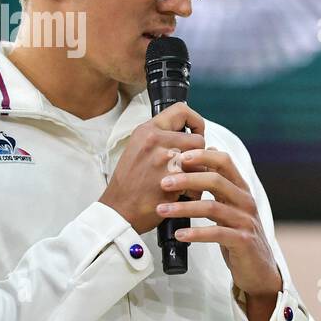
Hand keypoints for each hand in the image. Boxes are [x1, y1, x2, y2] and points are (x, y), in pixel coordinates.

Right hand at [98, 102, 206, 234]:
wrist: (118, 210)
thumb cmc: (130, 183)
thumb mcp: (139, 149)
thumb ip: (162, 139)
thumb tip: (191, 134)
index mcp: (147, 130)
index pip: (181, 110)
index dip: (196, 122)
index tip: (196, 134)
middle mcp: (155, 140)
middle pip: (198, 139)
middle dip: (200, 155)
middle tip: (189, 168)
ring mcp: (163, 159)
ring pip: (202, 160)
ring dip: (200, 174)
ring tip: (187, 184)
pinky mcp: (171, 179)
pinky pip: (198, 180)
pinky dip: (196, 190)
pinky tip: (185, 195)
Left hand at [155, 147, 283, 320]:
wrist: (258, 269)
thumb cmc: (238, 235)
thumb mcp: (229, 206)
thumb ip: (219, 184)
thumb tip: (206, 154)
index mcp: (241, 189)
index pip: (224, 161)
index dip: (202, 155)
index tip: (178, 157)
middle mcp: (245, 201)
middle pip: (217, 180)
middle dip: (187, 179)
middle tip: (163, 182)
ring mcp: (245, 221)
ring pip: (213, 207)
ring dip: (184, 207)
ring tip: (162, 210)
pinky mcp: (243, 241)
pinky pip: (217, 233)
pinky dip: (196, 233)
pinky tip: (179, 234)